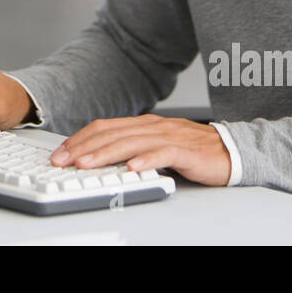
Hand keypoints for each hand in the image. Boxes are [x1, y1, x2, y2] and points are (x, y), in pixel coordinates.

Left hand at [50, 114, 230, 185]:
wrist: (231, 151)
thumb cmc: (193, 151)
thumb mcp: (156, 147)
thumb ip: (132, 149)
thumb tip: (100, 159)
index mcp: (144, 124)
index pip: (104, 127)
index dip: (80, 139)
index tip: (60, 153)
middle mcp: (153, 126)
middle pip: (112, 134)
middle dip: (84, 147)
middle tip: (63, 160)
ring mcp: (169, 137)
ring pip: (132, 143)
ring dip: (106, 154)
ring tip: (86, 164)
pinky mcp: (186, 151)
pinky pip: (163, 154)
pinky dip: (146, 161)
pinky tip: (132, 168)